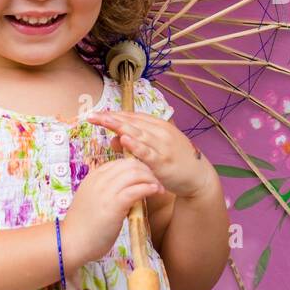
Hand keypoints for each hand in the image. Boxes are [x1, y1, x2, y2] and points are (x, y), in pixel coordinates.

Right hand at [61, 157, 163, 265]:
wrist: (72, 242)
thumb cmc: (84, 226)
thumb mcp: (93, 200)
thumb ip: (106, 191)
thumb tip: (127, 189)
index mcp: (94, 177)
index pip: (120, 162)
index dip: (137, 167)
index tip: (147, 176)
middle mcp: (99, 180)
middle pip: (129, 164)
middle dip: (147, 170)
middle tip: (156, 181)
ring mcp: (106, 191)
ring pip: (134, 174)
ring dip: (151, 179)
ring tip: (159, 188)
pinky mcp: (113, 205)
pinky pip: (135, 189)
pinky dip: (148, 188)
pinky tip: (156, 191)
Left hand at [85, 110, 210, 198]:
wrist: (197, 176)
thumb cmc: (175, 160)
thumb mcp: (155, 148)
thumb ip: (135, 142)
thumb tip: (114, 138)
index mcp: (157, 126)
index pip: (131, 117)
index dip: (113, 114)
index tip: (95, 114)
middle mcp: (160, 132)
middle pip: (131, 122)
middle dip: (111, 118)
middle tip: (92, 115)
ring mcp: (162, 146)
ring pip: (138, 133)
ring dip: (119, 126)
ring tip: (104, 120)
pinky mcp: (163, 161)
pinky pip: (147, 152)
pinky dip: (136, 145)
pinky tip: (124, 139)